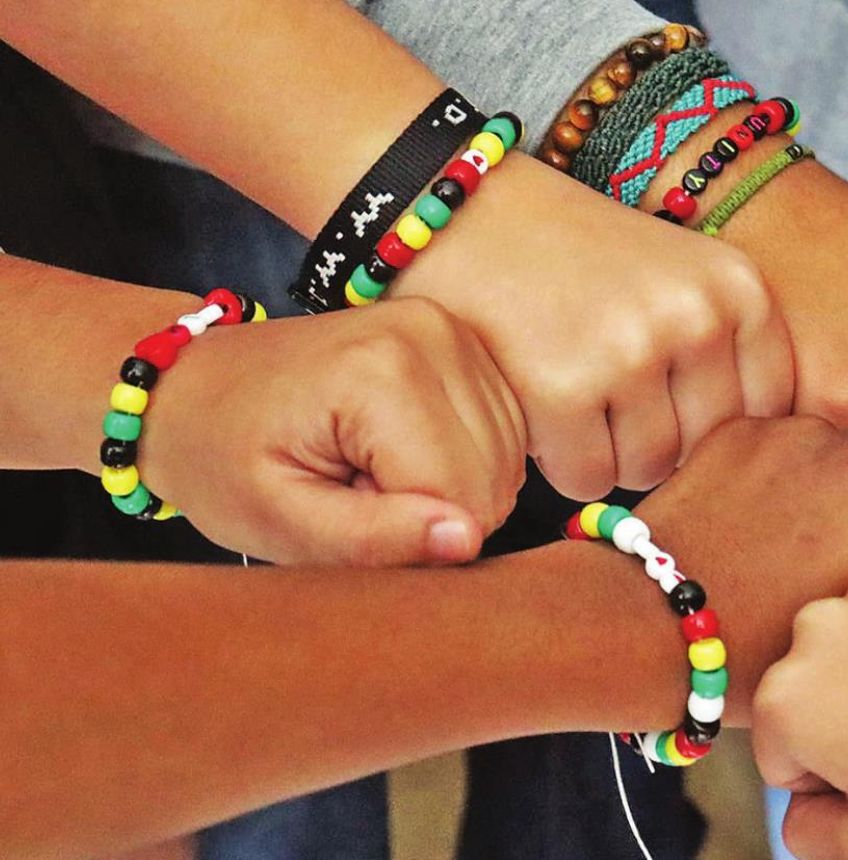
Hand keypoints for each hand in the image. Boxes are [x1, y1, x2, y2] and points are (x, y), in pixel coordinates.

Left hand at [142, 297, 525, 565]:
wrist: (195, 388)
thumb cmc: (223, 458)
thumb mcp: (279, 521)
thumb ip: (373, 537)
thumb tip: (467, 540)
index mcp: (383, 371)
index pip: (462, 500)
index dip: (409, 532)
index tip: (343, 506)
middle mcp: (433, 334)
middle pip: (492, 479)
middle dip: (432, 508)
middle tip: (352, 488)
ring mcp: (454, 330)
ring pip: (504, 460)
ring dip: (445, 485)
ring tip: (369, 466)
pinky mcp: (465, 342)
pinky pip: (501, 436)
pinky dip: (458, 460)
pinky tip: (400, 449)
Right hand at [390, 155, 794, 500]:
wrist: (466, 210)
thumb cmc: (579, 257)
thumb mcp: (683, 277)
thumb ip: (729, 354)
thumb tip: (750, 466)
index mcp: (739, 288)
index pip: (768, 411)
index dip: (713, 416)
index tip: (671, 391)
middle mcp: (696, 317)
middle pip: (706, 448)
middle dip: (659, 437)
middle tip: (609, 389)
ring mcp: (630, 352)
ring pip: (648, 471)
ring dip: (608, 452)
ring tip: (575, 388)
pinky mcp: (564, 388)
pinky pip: (587, 479)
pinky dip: (559, 459)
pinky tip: (541, 402)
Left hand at [629, 416, 847, 716]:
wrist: (660, 633)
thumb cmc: (772, 661)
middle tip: (819, 570)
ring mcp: (808, 433)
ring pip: (826, 460)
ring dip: (811, 491)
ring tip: (771, 552)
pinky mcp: (747, 426)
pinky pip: (767, 451)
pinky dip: (756, 480)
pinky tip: (735, 529)